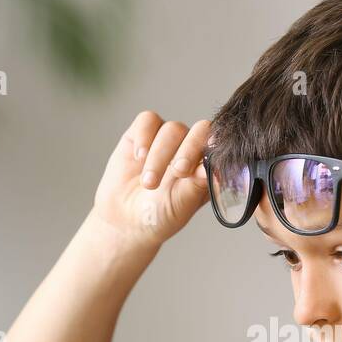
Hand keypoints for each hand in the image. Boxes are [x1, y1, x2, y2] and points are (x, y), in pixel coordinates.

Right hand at [89, 110, 211, 252]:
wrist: (124, 221)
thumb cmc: (159, 215)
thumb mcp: (181, 205)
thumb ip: (198, 184)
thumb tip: (216, 170)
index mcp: (206, 165)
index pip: (217, 145)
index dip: (215, 147)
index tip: (208, 160)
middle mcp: (190, 148)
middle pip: (198, 132)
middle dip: (189, 151)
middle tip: (178, 172)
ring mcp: (167, 139)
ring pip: (172, 129)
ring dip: (160, 156)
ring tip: (149, 183)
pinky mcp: (141, 133)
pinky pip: (147, 120)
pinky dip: (144, 137)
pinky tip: (139, 157)